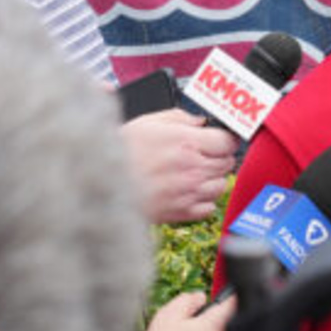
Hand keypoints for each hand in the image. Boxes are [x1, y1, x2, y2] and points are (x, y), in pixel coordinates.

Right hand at [120, 108, 237, 223]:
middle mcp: (192, 168)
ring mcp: (189, 192)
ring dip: (213, 178)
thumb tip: (200, 121)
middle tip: (203, 154)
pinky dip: (204, 200)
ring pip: (221, 185)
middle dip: (219, 156)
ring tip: (195, 173)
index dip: (224, 139)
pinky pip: (209, 207)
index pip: (227, 141)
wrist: (103, 184)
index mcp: (186, 143)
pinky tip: (189, 191)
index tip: (218, 139)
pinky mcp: (183, 212)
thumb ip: (179, 118)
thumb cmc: (122, 152)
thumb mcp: (148, 123)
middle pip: (227, 162)